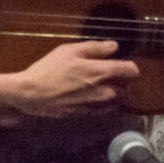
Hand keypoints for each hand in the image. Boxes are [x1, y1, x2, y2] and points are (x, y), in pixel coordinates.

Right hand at [6, 40, 138, 121]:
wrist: (31, 96)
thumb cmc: (49, 70)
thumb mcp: (69, 51)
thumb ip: (95, 48)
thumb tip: (114, 46)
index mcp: (101, 73)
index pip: (132, 71)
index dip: (129, 65)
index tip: (121, 62)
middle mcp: (104, 92)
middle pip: (128, 89)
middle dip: (123, 82)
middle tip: (110, 75)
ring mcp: (97, 107)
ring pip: (118, 102)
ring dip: (115, 94)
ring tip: (101, 86)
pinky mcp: (88, 116)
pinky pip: (105, 110)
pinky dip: (104, 104)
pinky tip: (91, 96)